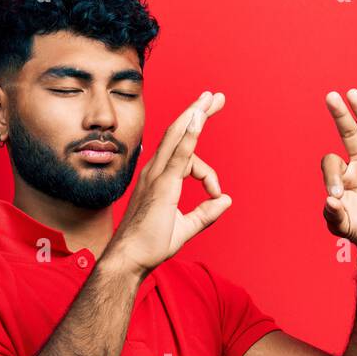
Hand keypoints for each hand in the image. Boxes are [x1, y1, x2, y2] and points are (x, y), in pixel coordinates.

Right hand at [104, 90, 231, 276]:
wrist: (130, 259)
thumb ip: (205, 214)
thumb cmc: (150, 246)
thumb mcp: (186, 228)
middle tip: (216, 96)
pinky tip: (199, 119)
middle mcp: (155, 171)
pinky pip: (178, 154)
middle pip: (177, 132)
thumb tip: (225, 200)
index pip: (183, 152)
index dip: (205, 164)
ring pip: (177, 136)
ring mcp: (156, 176)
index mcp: (160, 179)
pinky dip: (189, 135)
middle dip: (197, 112)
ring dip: (195, 114)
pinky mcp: (161, 185)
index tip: (216, 190)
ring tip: (211, 98)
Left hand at [320, 88, 356, 262]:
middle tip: (331, 97)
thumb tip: (330, 199)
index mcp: (344, 176)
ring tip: (353, 94)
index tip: (335, 196)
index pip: (333, 162)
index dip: (331, 175)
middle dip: (341, 116)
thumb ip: (334, 216)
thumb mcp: (343, 227)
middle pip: (350, 134)